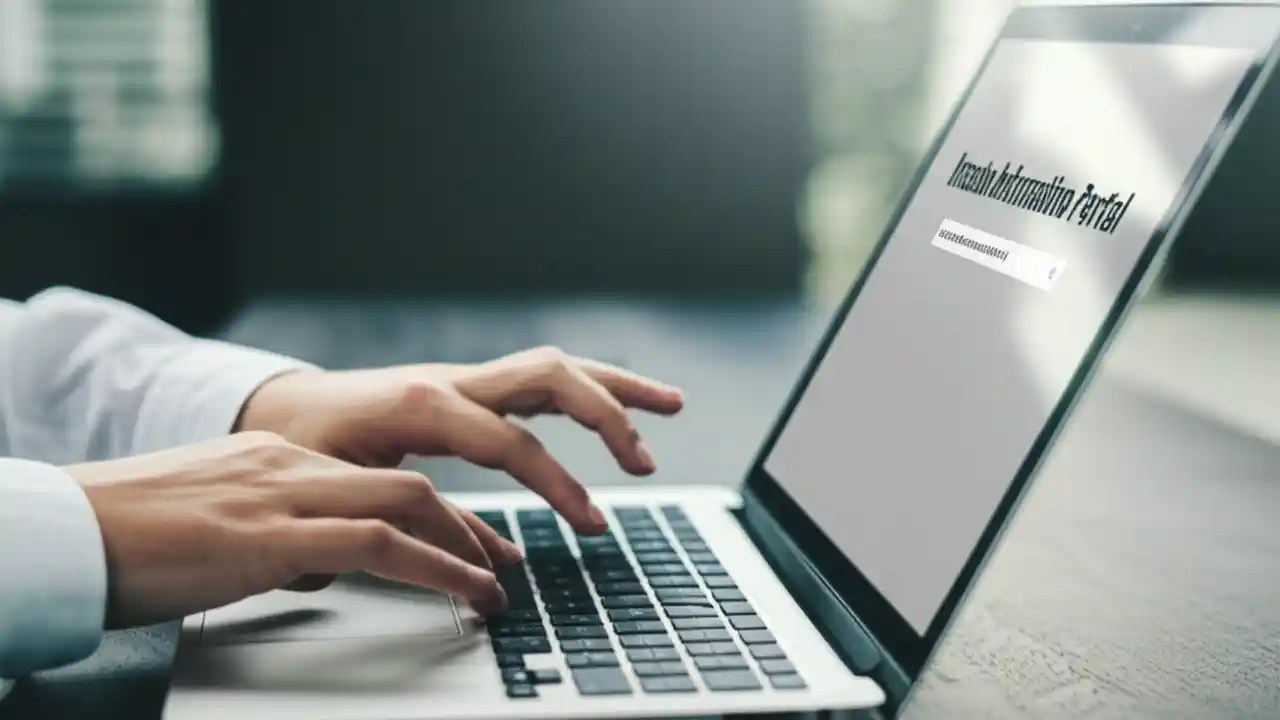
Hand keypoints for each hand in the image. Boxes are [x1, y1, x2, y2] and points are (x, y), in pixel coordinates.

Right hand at [69, 432, 517, 627]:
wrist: (67, 531)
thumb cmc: (128, 537)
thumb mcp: (217, 525)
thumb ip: (275, 533)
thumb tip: (316, 565)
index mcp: (280, 459)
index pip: (380, 480)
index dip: (439, 513)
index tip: (476, 542)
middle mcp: (292, 465)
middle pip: (409, 485)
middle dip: (468, 525)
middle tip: (504, 563)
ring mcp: (284, 495)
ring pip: (406, 505)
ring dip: (465, 547)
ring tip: (497, 586)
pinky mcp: (272, 536)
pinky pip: (377, 547)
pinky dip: (434, 567)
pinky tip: (466, 590)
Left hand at [236, 347, 683, 533]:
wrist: (282, 410)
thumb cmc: (306, 451)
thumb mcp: (344, 492)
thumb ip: (416, 525)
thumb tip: (483, 565)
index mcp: (423, 405)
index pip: (512, 442)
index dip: (559, 485)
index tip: (591, 525)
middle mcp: (452, 381)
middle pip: (549, 377)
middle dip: (606, 414)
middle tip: (642, 461)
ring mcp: (466, 378)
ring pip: (555, 367)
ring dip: (615, 385)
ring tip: (671, 405)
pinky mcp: (473, 387)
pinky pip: (541, 379)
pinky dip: (588, 387)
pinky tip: (621, 404)